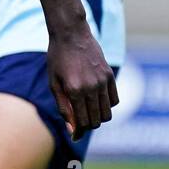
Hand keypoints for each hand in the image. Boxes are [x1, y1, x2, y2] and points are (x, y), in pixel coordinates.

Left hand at [46, 20, 118, 138]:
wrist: (71, 34)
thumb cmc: (57, 58)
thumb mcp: (54, 83)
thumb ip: (63, 107)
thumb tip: (72, 129)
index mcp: (74, 90)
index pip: (83, 122)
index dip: (78, 131)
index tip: (74, 135)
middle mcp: (91, 87)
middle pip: (96, 120)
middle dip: (87, 125)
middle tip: (79, 122)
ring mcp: (103, 81)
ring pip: (107, 113)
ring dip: (98, 117)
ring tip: (86, 111)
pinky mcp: (110, 75)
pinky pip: (114, 100)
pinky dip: (107, 105)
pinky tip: (95, 100)